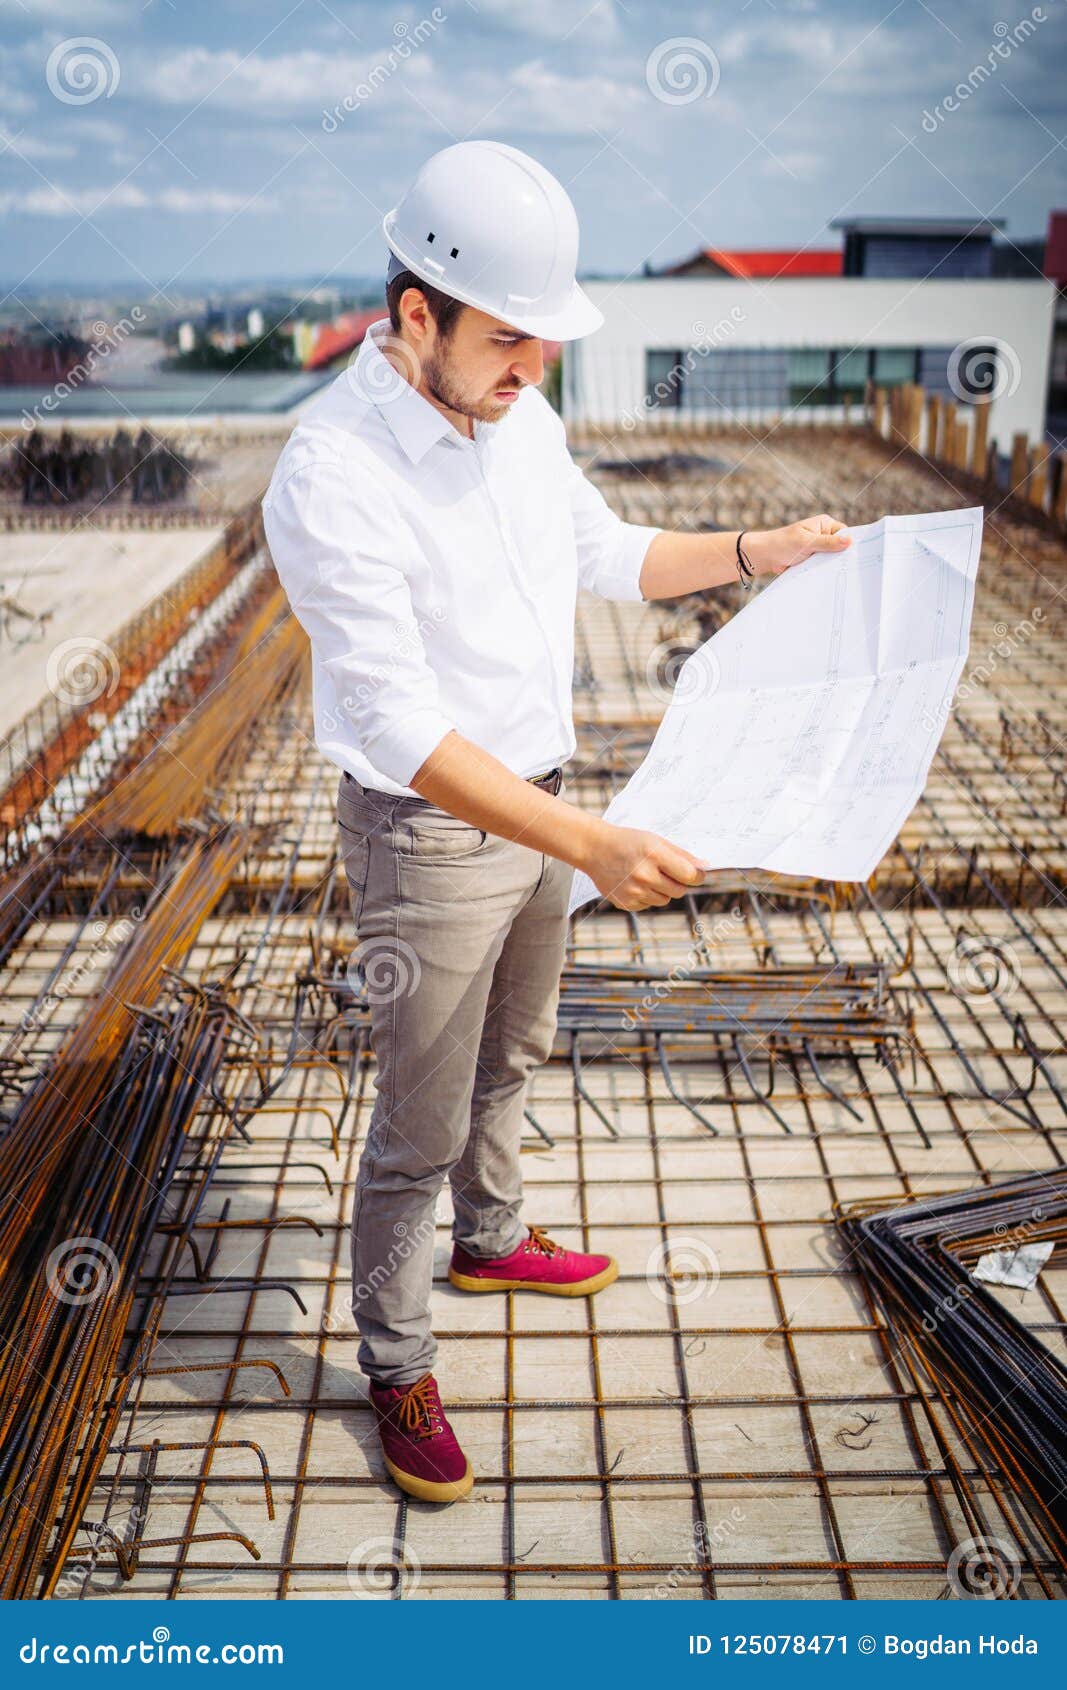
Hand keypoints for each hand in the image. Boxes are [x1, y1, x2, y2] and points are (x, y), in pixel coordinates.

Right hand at [579, 821, 708, 911]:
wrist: (595, 849)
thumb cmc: (629, 842)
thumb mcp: (655, 841)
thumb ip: (681, 855)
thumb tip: (705, 868)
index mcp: (654, 854)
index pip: (689, 875)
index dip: (697, 876)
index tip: (696, 874)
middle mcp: (644, 874)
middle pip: (679, 890)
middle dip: (678, 882)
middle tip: (667, 871)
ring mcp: (633, 891)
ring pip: (665, 900)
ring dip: (662, 890)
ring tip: (646, 875)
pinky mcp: (626, 903)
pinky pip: (649, 905)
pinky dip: (647, 896)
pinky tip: (634, 882)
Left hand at [746, 515, 850, 577]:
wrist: (765, 556)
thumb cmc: (782, 544)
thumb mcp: (807, 542)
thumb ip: (828, 543)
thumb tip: (849, 541)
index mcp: (824, 524)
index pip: (844, 533)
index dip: (850, 543)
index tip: (855, 555)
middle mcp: (823, 534)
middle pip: (840, 546)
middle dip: (841, 555)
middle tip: (848, 567)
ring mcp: (819, 547)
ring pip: (832, 557)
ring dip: (832, 564)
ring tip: (837, 572)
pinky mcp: (814, 558)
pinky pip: (824, 565)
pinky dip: (824, 569)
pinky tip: (828, 576)